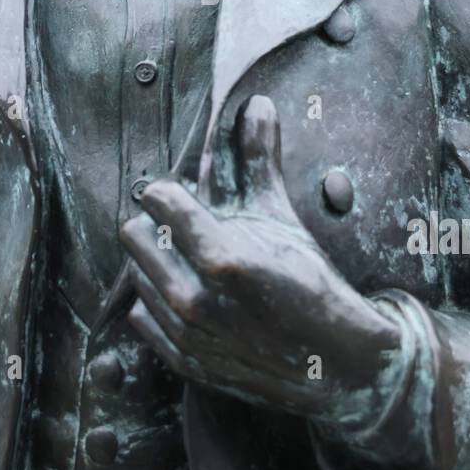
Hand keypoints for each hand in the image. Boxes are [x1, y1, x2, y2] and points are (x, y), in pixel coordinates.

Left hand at [120, 95, 400, 413]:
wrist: (334, 364)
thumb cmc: (311, 282)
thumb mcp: (282, 217)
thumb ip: (259, 161)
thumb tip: (258, 105)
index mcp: (222, 257)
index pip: (159, 201)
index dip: (167, 189)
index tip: (178, 191)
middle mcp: (196, 299)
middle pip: (135, 236)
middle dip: (155, 223)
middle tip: (179, 223)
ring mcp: (186, 335)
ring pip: (136, 275)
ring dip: (154, 260)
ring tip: (185, 257)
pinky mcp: (183, 360)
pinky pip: (141, 316)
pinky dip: (155, 301)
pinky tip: (184, 290)